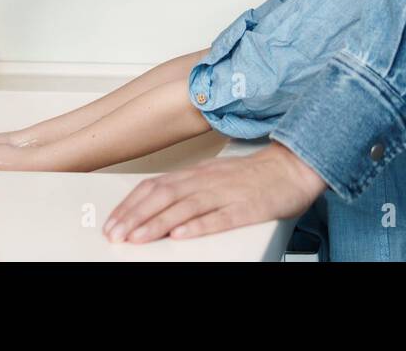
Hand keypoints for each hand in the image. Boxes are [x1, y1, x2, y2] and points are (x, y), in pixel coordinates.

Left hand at [102, 141, 326, 243]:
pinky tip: (181, 234)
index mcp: (197, 173)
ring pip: (185, 206)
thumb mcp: (213, 177)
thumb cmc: (253, 176)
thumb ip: (186, 189)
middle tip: (115, 234)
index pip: (154, 186)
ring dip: (157, 223)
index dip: (130, 204)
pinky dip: (198, 226)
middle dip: (135, 216)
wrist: (293, 167)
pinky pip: (220, 217)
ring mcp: (226, 193)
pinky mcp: (247, 208)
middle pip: (163, 195)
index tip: (112, 221)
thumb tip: (154, 204)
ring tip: (137, 238)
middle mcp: (207, 180)